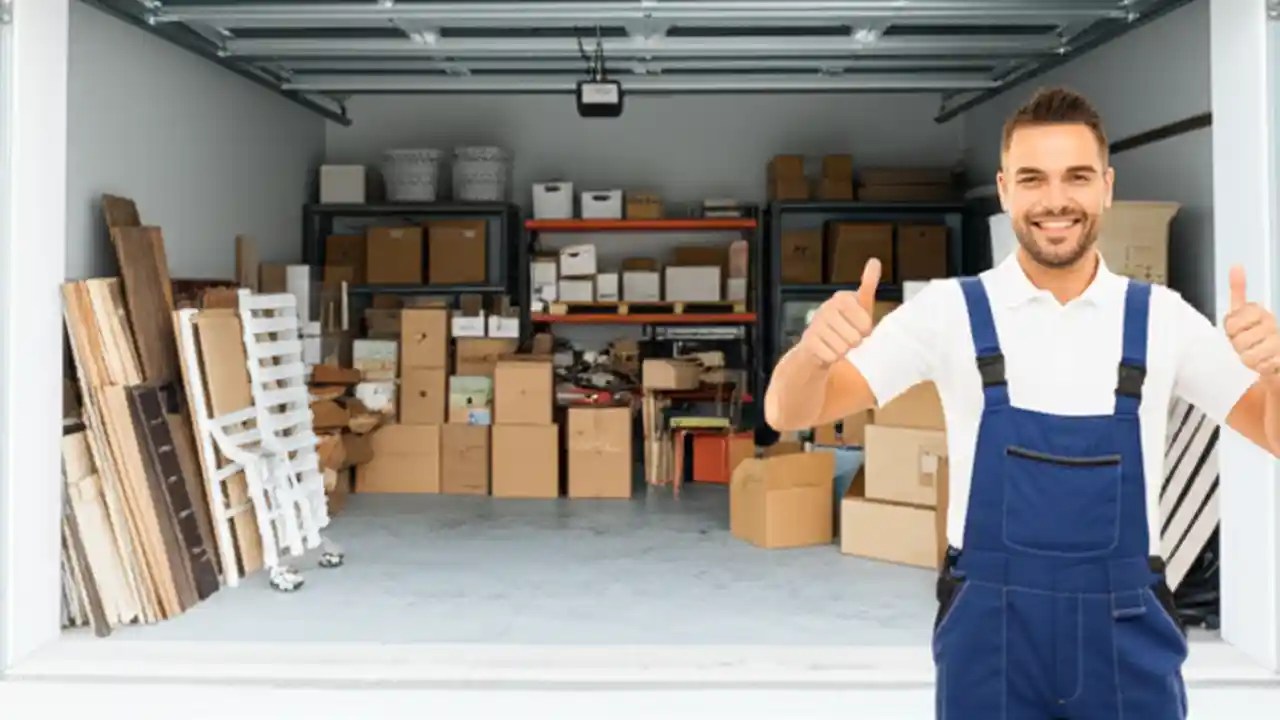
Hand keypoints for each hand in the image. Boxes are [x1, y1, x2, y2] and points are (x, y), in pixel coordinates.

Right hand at [796, 258, 880, 366]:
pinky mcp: (808, 342)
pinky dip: (832, 358)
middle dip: (854, 343)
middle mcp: (826, 309)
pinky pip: (831, 356)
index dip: (865, 329)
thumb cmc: (843, 326)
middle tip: (848, 339)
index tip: (863, 329)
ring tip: (837, 345)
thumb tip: (874, 260)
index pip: (865, 321)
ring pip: (843, 348)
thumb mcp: (859, 306)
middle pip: (855, 337)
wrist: (815, 348)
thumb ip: (868, 285)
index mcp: (841, 299)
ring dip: (843, 351)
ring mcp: (815, 325)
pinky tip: (827, 351)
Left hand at [1225, 265, 1279, 385]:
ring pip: (1248, 356)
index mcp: (1260, 312)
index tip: (1237, 330)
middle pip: (1238, 341)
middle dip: (1239, 346)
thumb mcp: (1242, 313)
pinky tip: (1267, 362)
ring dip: (1249, 358)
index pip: (1231, 323)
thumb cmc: (1256, 334)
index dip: (1231, 330)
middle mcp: (1270, 324)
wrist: (1277, 358)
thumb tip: (1236, 266)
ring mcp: (1277, 342)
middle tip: (1247, 345)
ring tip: (1256, 354)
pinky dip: (1262, 368)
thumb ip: (1238, 291)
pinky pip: (1262, 367)